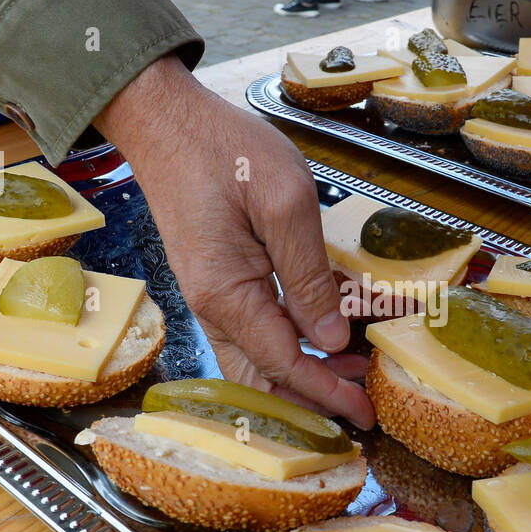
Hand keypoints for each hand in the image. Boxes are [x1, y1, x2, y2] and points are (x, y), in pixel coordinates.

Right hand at [96, 56, 374, 427]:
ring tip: (356, 367)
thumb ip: (309, 274)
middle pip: (266, 379)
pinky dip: (293, 342)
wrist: (165, 120)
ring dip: (306, 373)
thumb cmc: (224, 150)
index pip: (284, 364)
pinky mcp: (221, 280)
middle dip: (315, 399)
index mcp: (228, 294)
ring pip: (259, 361)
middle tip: (364, 406)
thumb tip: (331, 336)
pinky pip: (256, 330)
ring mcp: (214, 296)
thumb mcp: (285, 202)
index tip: (365, 411)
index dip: (328, 390)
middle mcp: (215, 307)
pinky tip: (328, 329)